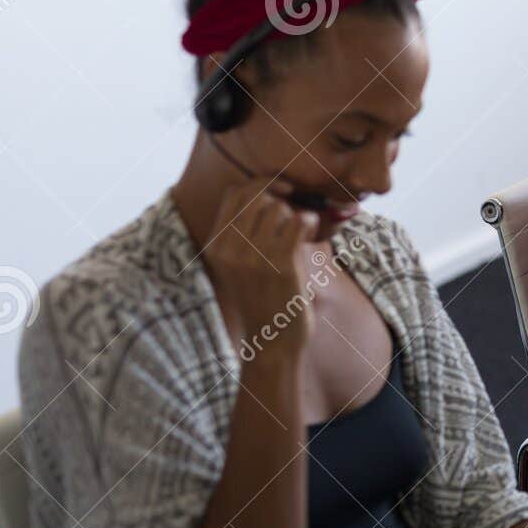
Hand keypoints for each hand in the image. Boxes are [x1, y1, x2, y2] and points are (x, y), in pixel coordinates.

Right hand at [204, 177, 320, 362]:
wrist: (272, 343)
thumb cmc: (263, 300)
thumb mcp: (239, 265)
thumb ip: (245, 232)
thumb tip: (273, 192)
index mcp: (216, 246)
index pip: (235, 193)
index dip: (261, 184)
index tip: (282, 190)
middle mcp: (230, 249)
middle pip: (258, 196)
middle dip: (282, 200)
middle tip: (294, 216)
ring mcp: (254, 257)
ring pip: (279, 208)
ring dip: (296, 216)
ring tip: (300, 235)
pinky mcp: (281, 265)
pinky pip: (298, 222)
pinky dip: (309, 223)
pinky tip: (310, 235)